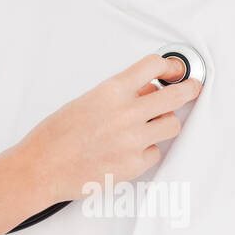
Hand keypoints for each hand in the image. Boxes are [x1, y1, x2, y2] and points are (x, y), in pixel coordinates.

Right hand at [15, 53, 201, 204]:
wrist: (41, 168)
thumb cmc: (54, 136)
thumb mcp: (84, 102)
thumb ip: (117, 96)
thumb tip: (144, 91)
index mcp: (110, 91)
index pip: (153, 66)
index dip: (170, 66)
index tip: (175, 71)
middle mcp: (126, 113)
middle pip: (176, 95)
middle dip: (189, 90)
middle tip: (192, 89)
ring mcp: (133, 140)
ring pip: (173, 125)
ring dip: (166, 123)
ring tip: (153, 126)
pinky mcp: (134, 165)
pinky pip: (155, 153)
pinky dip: (147, 151)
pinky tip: (128, 151)